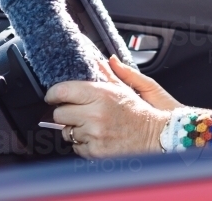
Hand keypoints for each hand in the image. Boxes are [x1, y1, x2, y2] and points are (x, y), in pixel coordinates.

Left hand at [45, 57, 173, 157]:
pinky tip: (98, 137)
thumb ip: (112, 73)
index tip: (53, 96)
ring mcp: (94, 135)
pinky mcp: (95, 151)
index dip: (54, 93)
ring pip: (66, 132)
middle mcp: (95, 115)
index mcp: (102, 95)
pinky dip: (84, 143)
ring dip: (75, 129)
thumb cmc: (142, 112)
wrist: (157, 137)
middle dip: (66, 112)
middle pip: (59, 114)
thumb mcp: (128, 87)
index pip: (63, 91)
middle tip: (78, 111)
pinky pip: (76, 147)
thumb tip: (101, 60)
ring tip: (93, 125)